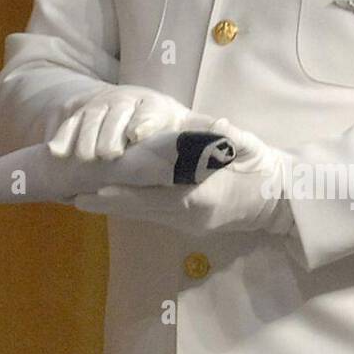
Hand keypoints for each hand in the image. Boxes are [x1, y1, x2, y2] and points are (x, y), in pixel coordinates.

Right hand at [49, 86, 217, 161]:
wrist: (129, 109)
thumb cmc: (167, 126)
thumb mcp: (190, 128)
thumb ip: (208, 134)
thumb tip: (232, 136)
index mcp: (154, 105)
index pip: (150, 111)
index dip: (144, 122)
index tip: (139, 136)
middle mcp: (125, 100)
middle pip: (115, 112)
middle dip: (109, 132)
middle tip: (108, 154)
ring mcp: (100, 104)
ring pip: (90, 117)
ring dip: (84, 136)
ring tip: (82, 158)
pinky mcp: (79, 112)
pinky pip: (67, 122)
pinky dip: (61, 135)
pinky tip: (55, 153)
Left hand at [77, 119, 294, 234]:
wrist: (279, 199)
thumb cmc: (262, 169)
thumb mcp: (250, 149)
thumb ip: (232, 139)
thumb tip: (220, 128)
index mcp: (200, 197)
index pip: (153, 195)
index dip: (122, 194)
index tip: (93, 188)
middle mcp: (188, 215)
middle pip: (139, 210)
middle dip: (107, 204)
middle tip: (73, 198)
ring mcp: (188, 224)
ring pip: (142, 215)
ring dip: (114, 207)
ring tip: (81, 199)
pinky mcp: (188, 225)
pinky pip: (152, 216)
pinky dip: (130, 208)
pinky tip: (110, 200)